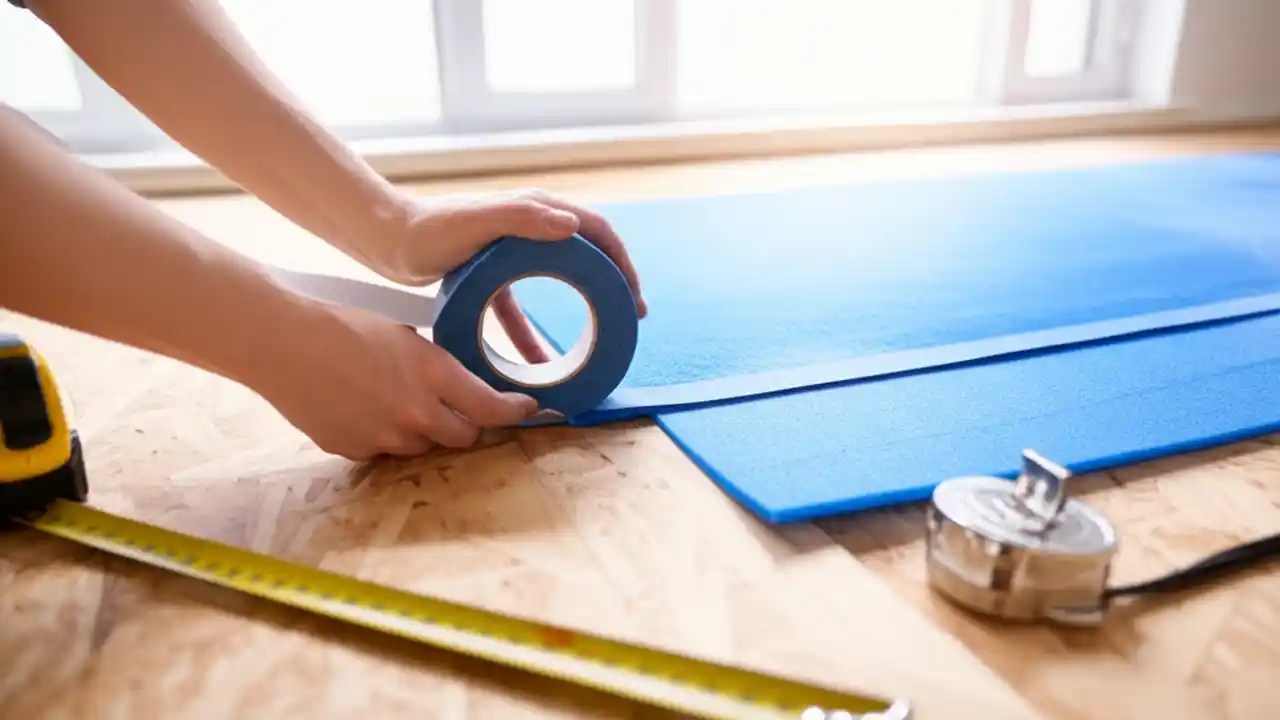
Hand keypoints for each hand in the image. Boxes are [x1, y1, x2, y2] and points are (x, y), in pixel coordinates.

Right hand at [252, 301, 538, 459]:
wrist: (283, 343)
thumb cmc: (342, 325)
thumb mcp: (402, 335)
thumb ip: (433, 366)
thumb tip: (457, 384)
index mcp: (432, 373)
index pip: (491, 408)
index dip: (515, 411)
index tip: (527, 409)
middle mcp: (416, 412)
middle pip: (464, 437)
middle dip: (468, 425)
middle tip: (462, 411)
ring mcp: (385, 437)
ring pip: (423, 447)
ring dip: (422, 431)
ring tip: (396, 402)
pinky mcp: (356, 451)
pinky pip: (384, 452)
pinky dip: (383, 436)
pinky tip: (363, 409)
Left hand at [373, 188, 646, 363]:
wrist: (388, 238)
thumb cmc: (431, 228)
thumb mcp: (479, 222)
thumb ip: (523, 218)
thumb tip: (574, 227)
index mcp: (537, 211)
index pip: (598, 232)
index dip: (623, 264)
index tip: (634, 298)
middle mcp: (532, 227)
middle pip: (589, 255)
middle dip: (615, 285)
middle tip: (632, 317)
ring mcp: (514, 252)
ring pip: (560, 284)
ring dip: (582, 310)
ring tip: (601, 339)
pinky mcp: (493, 276)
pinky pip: (523, 310)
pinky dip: (534, 335)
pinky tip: (540, 362)